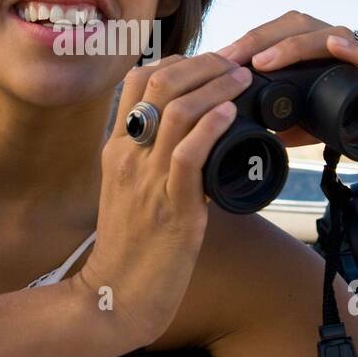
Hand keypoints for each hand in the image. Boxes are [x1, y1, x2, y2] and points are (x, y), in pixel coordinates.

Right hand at [76, 52, 251, 342]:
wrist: (115, 295)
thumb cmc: (130, 247)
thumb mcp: (129, 190)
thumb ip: (150, 159)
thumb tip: (190, 136)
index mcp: (117, 147)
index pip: (138, 80)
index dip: (178, 61)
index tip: (208, 65)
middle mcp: (128, 155)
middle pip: (160, 83)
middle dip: (203, 64)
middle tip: (235, 65)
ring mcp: (147, 179)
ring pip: (178, 110)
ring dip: (217, 86)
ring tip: (242, 80)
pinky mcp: (171, 206)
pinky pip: (188, 154)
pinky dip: (212, 126)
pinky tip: (231, 114)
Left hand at [215, 10, 357, 175]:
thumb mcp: (328, 125)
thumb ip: (295, 124)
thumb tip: (256, 133)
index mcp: (323, 55)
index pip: (275, 39)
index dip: (241, 48)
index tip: (207, 66)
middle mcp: (342, 45)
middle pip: (292, 26)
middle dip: (254, 40)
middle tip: (223, 61)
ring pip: (324, 34)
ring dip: (290, 45)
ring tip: (261, 60)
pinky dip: (350, 48)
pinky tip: (333, 46)